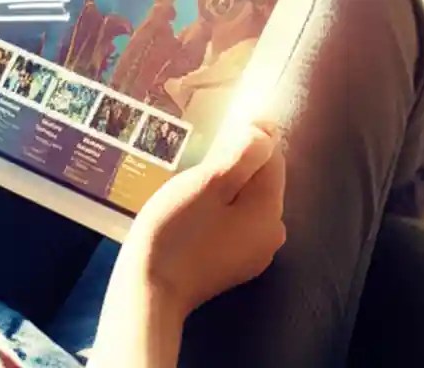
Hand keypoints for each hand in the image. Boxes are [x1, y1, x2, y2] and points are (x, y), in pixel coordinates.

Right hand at [115, 121, 286, 316]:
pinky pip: (234, 225)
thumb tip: (268, 132)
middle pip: (261, 182)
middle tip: (197, 165)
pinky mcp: (235, 266)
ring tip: (191, 186)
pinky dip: (219, 212)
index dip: (249, 139)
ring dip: (225, 190)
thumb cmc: (177, 231)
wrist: (150, 291)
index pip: (273, 159)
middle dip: (234, 167)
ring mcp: (255, 254)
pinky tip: (193, 213)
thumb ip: (244, 154)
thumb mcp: (209, 183)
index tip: (217, 137)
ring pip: (246, 203)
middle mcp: (273, 233)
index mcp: (271, 210)